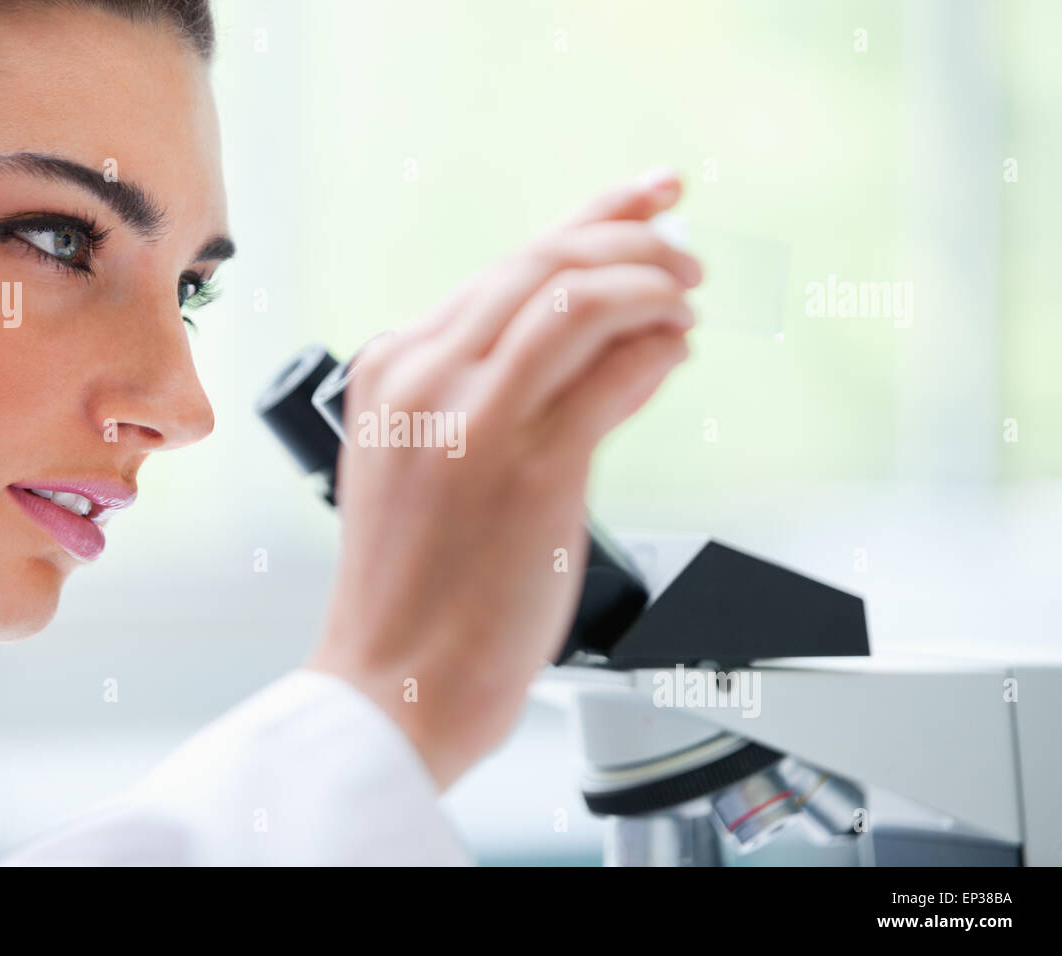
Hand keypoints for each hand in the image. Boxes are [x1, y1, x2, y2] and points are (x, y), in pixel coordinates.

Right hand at [306, 169, 700, 788]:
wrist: (392, 683)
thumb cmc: (413, 586)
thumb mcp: (421, 461)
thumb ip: (486, 392)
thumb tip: (600, 338)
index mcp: (391, 368)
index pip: (504, 266)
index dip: (590, 219)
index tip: (644, 200)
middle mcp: (425, 378)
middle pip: (544, 260)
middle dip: (631, 237)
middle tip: (682, 250)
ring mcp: (474, 422)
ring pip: (578, 297)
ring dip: (652, 282)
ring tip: (688, 298)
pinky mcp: (530, 471)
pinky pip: (611, 372)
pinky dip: (656, 346)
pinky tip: (674, 351)